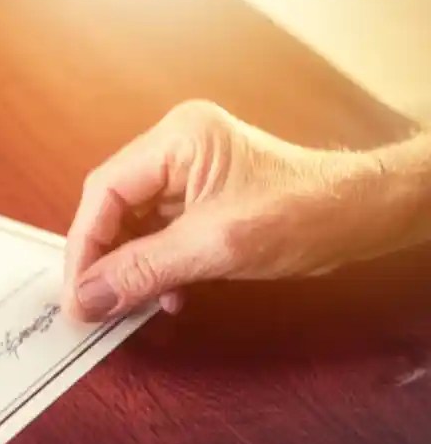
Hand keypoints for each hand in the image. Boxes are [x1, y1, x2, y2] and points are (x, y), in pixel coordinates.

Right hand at [63, 100, 404, 320]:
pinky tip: (165, 294)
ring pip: (134, 224)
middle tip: (92, 303)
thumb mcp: (215, 247)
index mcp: (176, 138)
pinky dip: (155, 266)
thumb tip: (88, 298)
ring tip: (126, 304)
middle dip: (103, 258)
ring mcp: (189, 172)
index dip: (84, 244)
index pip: (105, 191)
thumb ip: (144, 271)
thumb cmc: (307, 213)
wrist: (367, 215)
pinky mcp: (202, 198)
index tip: (76, 292)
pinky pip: (159, 232)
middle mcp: (175, 147)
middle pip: (114, 206)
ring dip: (129, 267)